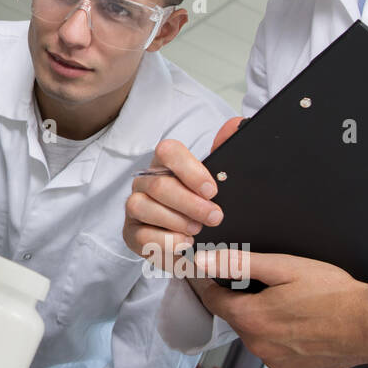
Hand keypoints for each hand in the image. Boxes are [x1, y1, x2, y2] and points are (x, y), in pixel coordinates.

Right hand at [123, 116, 244, 270]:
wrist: (196, 243)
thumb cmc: (203, 208)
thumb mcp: (218, 183)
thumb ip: (225, 153)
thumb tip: (235, 124)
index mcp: (166, 164)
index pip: (167, 151)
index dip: (189, 169)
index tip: (212, 190)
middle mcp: (145, 182)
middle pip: (159, 185)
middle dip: (190, 203)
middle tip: (215, 216)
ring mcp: (135, 207)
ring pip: (144, 207)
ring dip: (176, 221)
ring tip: (197, 231)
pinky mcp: (132, 233)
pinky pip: (141, 235)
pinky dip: (165, 241)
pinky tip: (184, 243)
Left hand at [191, 248, 367, 367]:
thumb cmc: (333, 293)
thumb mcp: (283, 267)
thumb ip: (238, 263)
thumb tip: (203, 260)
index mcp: (251, 317)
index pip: (212, 299)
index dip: (211, 283)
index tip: (212, 274)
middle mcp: (257, 345)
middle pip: (235, 317)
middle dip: (244, 300)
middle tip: (270, 286)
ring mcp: (273, 362)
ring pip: (254, 334)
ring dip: (263, 320)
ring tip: (291, 306)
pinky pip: (272, 351)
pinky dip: (279, 338)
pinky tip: (300, 326)